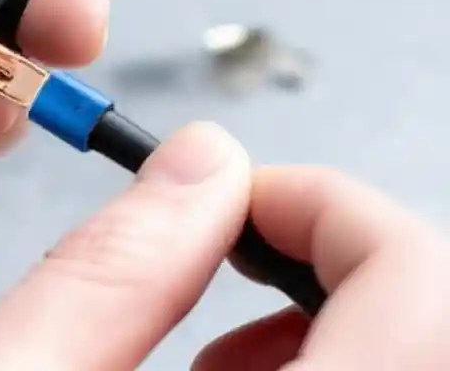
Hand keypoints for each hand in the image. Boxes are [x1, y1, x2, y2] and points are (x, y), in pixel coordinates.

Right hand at [0, 123, 449, 369]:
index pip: (423, 287)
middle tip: (224, 257)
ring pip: (423, 359)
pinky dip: (322, 365)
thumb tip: (194, 168)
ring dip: (332, 320)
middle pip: (438, 316)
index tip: (235, 196)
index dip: (331, 208)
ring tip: (214, 344)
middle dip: (332, 259)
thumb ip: (103, 272)